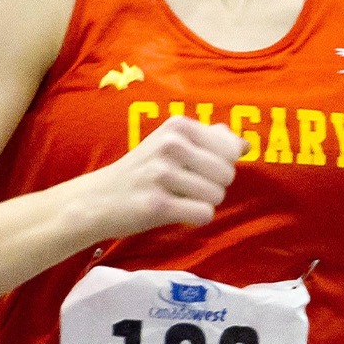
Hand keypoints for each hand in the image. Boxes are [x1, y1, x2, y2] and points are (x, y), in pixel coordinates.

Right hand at [92, 116, 245, 234]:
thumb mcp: (170, 142)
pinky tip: (175, 212)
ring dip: (203, 203)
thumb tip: (245, 144)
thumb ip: (209, 138)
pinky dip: (195, 218)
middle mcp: (171, 144)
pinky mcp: (158, 204)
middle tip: (186, 187)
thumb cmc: (143, 170)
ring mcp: (162, 174)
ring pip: (217, 195)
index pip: (231, 150)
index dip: (220, 164)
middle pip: (227, 174)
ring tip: (178, 198)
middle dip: (214, 186)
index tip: (197, 168)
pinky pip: (204, 214)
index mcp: (178, 126)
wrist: (99, 198)